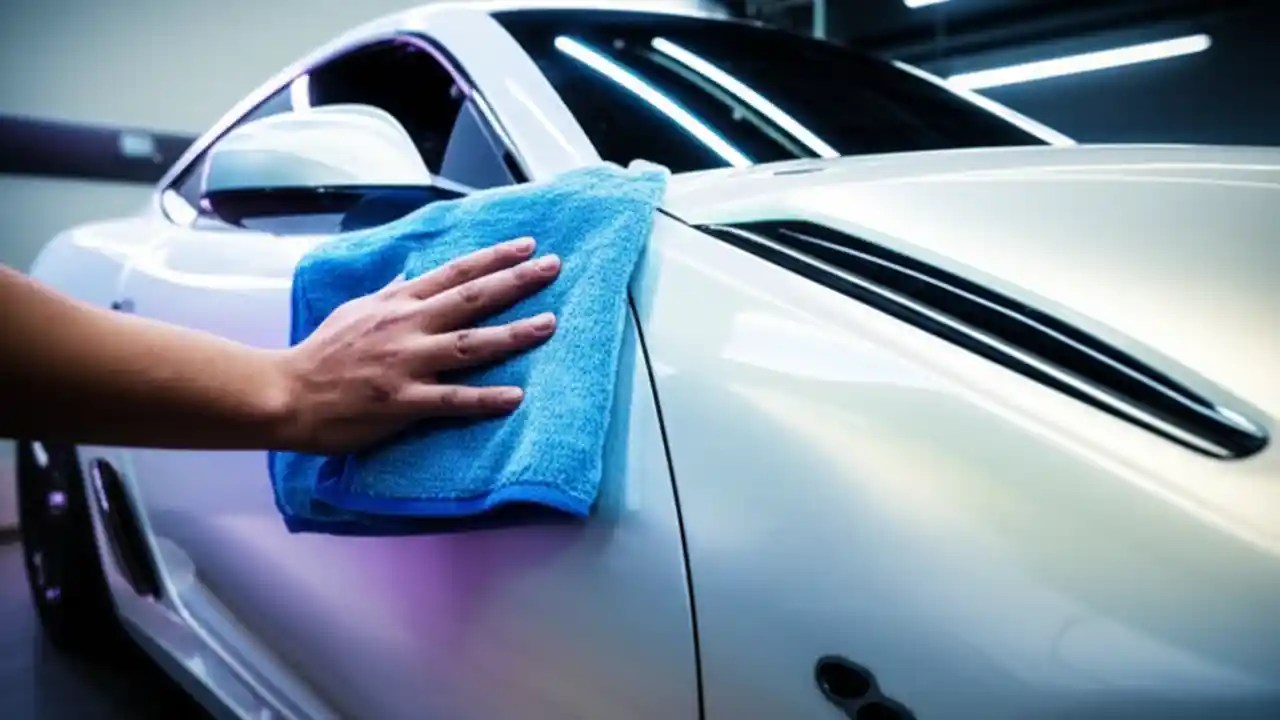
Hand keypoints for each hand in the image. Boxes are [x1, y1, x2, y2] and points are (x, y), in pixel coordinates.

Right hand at [271, 236, 559, 452]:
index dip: (494, 258)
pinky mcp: (402, 402)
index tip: (528, 245)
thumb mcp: (357, 310)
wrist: (286, 394)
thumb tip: (416, 272)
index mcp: (397, 303)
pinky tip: (516, 397)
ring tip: (550, 324)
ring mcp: (405, 364)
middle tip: (553, 267)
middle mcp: (406, 327)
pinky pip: (452, 399)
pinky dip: (485, 398)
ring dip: (512, 334)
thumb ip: (393, 292)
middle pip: (471, 299)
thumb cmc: (322, 354)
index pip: (454, 273)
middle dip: (515, 282)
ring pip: (469, 345)